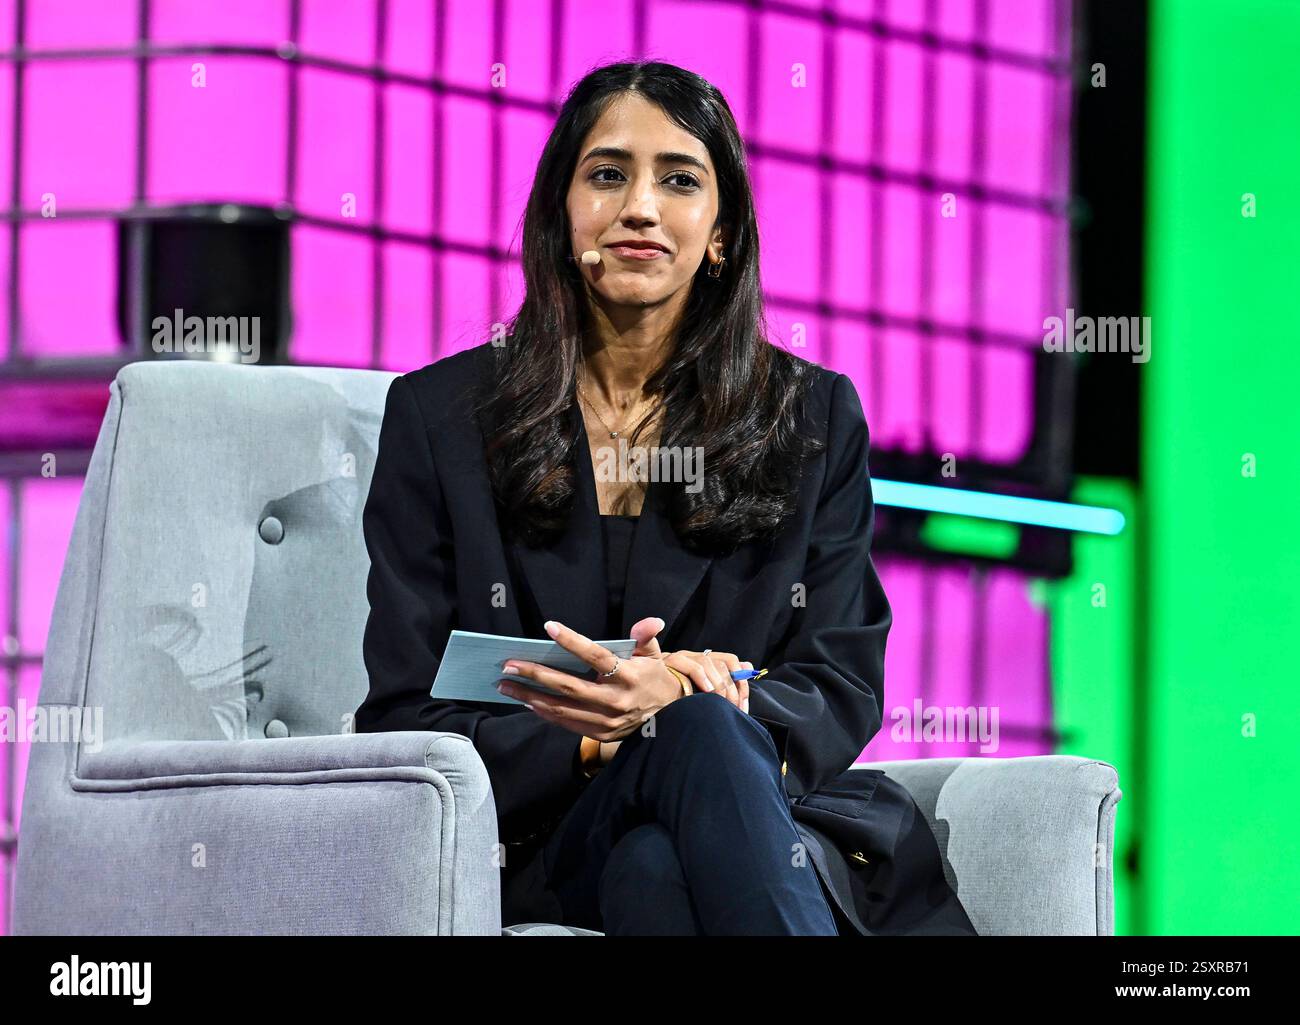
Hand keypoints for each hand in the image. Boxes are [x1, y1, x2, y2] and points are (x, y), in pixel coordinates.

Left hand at [497, 619, 685, 742]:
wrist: (669, 715)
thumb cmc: (653, 678)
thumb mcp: (653, 655)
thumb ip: (645, 636)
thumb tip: (651, 622)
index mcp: (629, 676)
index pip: (596, 656)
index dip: (572, 641)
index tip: (549, 627)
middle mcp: (616, 700)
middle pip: (569, 686)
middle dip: (535, 675)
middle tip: (509, 664)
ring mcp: (607, 721)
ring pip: (562, 709)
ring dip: (530, 696)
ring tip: (507, 685)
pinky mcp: (601, 734)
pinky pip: (566, 723)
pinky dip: (545, 712)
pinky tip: (528, 701)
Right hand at [659, 649, 752, 712]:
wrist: (646, 697)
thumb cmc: (674, 698)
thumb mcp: (702, 693)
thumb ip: (725, 680)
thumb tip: (749, 667)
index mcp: (703, 661)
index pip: (730, 661)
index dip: (740, 680)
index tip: (742, 703)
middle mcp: (693, 656)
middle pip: (721, 663)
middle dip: (731, 688)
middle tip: (733, 709)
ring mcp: (681, 657)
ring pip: (706, 661)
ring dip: (718, 684)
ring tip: (721, 703)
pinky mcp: (668, 662)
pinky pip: (688, 664)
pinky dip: (701, 676)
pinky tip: (707, 692)